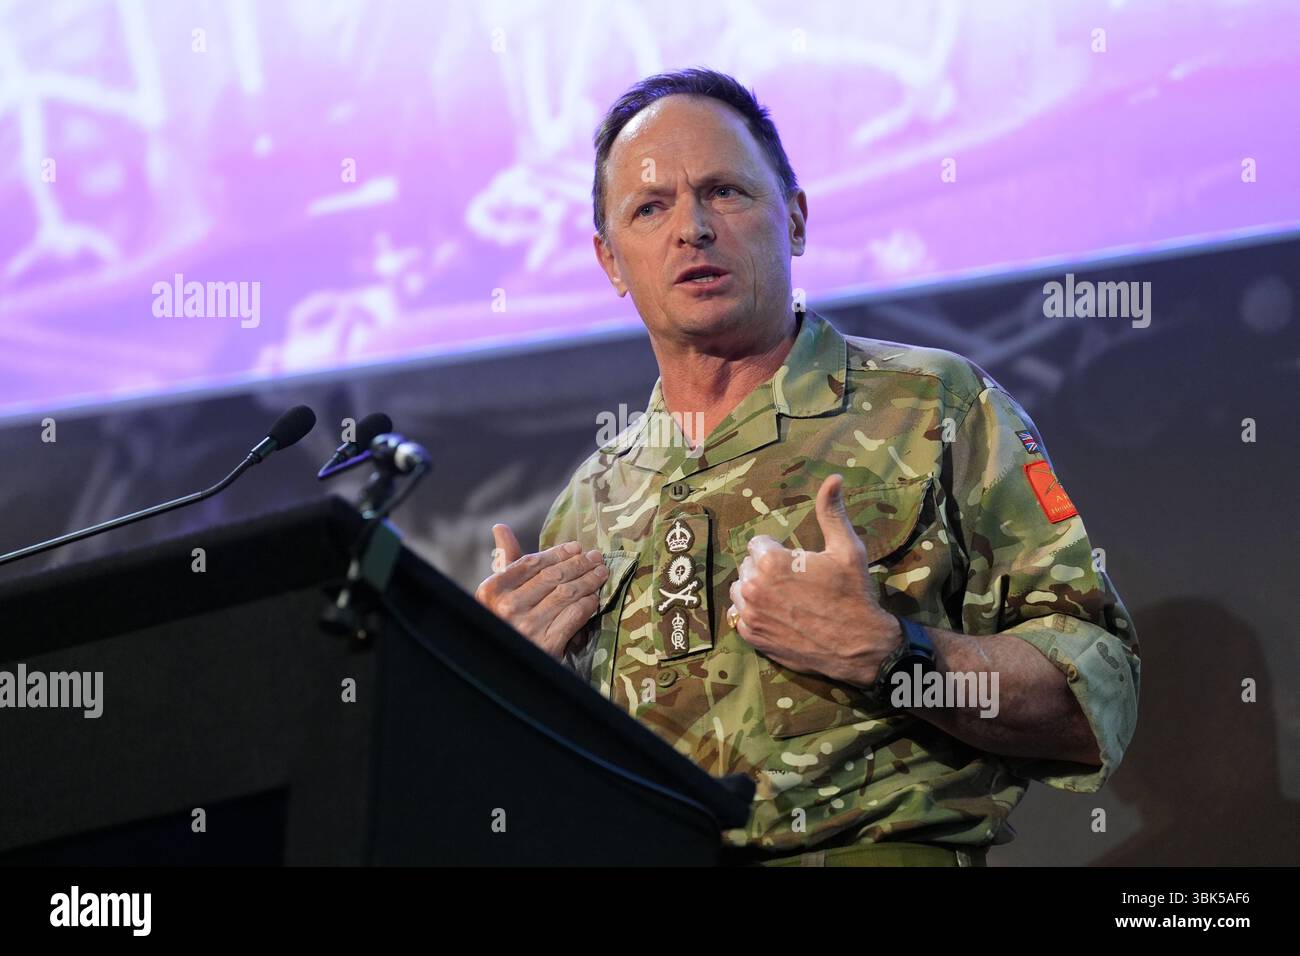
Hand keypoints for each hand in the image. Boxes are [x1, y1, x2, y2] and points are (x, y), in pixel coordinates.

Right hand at [474, 523, 607, 659]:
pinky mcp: (547, 645)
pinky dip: (588, 604)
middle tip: (596, 557)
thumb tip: (500, 527)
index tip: (576, 547)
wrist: (506, 664)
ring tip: (601, 572)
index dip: (557, 553)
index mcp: (493, 589)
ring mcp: (527, 627)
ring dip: (588, 580)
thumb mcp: (499, 591)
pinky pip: (574, 616)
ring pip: (566, 594)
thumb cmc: (505, 620)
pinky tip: (595, 597)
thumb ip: (505, 559)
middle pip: (552, 577)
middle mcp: (508, 607)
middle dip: (578, 564)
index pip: (532, 563)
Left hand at [727, 474, 901, 687]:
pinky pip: (741, 617)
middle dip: (767, 570)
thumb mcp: (846, 548)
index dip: (779, 552)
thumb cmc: (853, 594)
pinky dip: (756, 615)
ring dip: (757, 592)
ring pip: (740, 591)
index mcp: (771, 561)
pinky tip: (779, 617)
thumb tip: (834, 478)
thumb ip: (831, 512)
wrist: (859, 646)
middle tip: (796, 584)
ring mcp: (750, 614)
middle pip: (748, 566)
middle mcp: (753, 586)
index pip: (758, 544)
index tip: (798, 565)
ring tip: (786, 599)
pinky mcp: (752, 637)